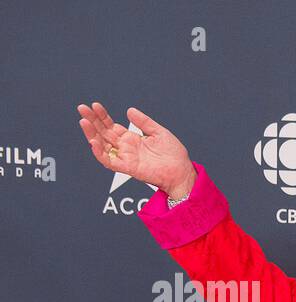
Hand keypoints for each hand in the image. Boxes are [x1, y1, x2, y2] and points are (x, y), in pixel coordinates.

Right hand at [76, 103, 192, 197]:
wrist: (182, 172)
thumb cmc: (174, 155)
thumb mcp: (159, 132)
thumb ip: (144, 122)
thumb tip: (129, 110)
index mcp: (132, 139)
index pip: (111, 126)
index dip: (102, 116)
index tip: (95, 105)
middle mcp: (126, 148)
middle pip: (103, 133)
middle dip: (92, 121)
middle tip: (82, 108)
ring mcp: (125, 157)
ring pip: (102, 146)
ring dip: (91, 134)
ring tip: (84, 121)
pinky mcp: (128, 168)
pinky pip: (109, 162)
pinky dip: (99, 153)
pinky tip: (93, 141)